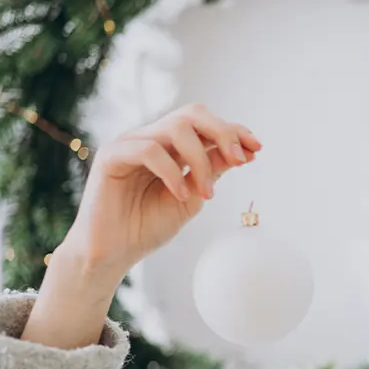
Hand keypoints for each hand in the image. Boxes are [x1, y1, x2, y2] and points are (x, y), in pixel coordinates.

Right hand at [59, 103, 260, 280]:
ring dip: (200, 160)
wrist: (112, 254)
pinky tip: (181, 194)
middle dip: (223, 132)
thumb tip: (243, 152)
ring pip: (174, 127)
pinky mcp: (111, 156)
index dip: (233, 131)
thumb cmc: (147, 227)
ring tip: (207, 194)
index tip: (258, 148)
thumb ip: (211, 172)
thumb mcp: (192, 198)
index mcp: (169, 147)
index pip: (204, 125)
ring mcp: (129, 144)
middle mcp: (150, 138)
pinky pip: (149, 149)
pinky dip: (173, 171)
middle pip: (192, 114)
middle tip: (240, 160)